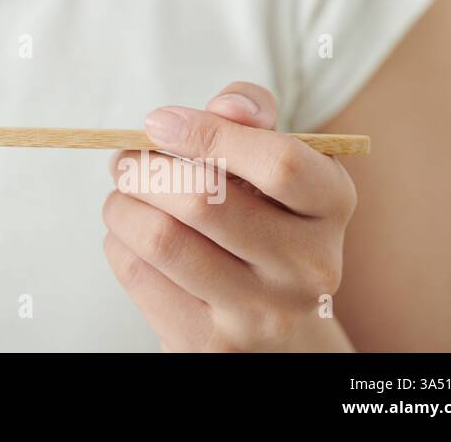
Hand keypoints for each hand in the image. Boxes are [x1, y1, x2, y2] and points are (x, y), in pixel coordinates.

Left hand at [102, 82, 357, 351]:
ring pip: (161, 240)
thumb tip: (226, 106)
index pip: (280, 163)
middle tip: (125, 161)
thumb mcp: (273, 159)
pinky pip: (139, 276)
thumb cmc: (265, 216)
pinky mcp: (213, 345)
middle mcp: (308, 266)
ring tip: (122, 196)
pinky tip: (130, 237)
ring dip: (121, 206)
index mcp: (331, 205)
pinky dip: (119, 243)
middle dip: (143, 170)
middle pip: (203, 201)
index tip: (157, 121)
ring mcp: (262, 314)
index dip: (208, 133)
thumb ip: (251, 116)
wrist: (277, 323)